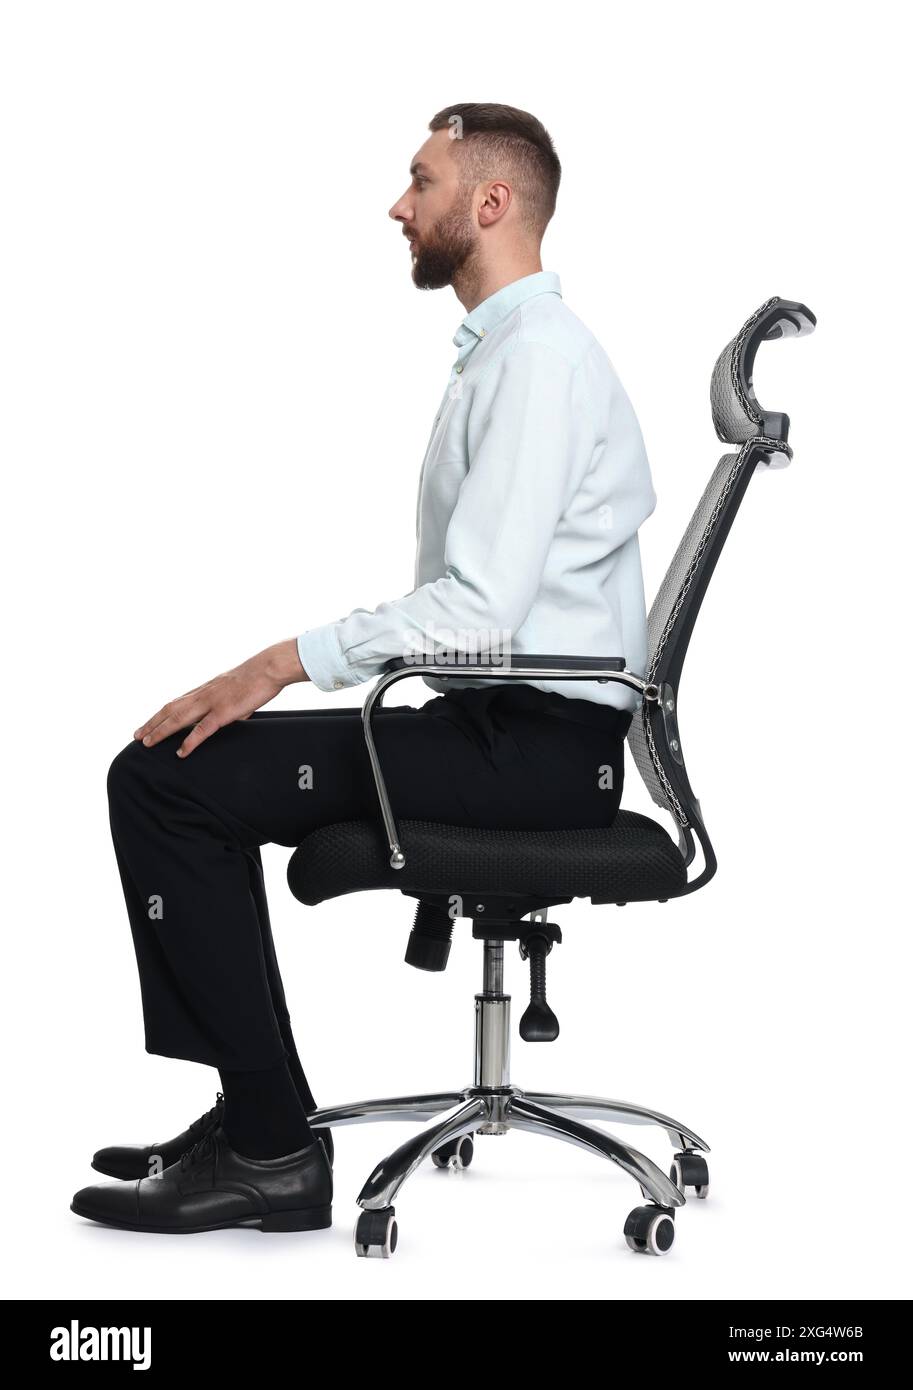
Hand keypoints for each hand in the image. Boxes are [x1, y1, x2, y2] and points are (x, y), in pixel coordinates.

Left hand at [134, 639, 308, 757]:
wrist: (269, 668)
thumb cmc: (257, 678)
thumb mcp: (235, 691)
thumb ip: (229, 704)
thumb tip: (233, 715)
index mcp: (205, 690)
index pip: (175, 702)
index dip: (159, 714)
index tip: (148, 724)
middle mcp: (202, 694)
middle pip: (170, 710)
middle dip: (152, 723)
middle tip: (137, 736)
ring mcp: (211, 703)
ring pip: (178, 718)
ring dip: (161, 731)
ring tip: (148, 743)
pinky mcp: (223, 712)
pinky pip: (202, 729)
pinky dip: (190, 741)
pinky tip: (181, 752)